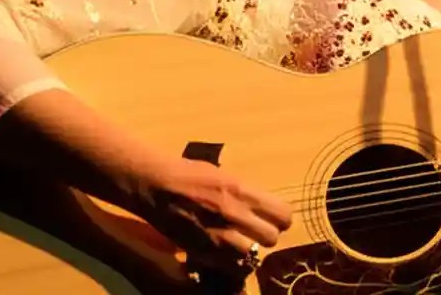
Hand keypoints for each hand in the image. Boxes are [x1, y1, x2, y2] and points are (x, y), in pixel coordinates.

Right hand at [132, 157, 292, 277]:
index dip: (280, 218)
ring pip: (254, 255)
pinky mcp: (202, 251)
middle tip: (257, 232)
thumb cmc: (191, 174)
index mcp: (242, 191)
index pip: (283, 214)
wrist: (156, 185)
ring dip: (251, 251)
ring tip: (243, 244)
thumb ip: (246, 194)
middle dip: (268, 235)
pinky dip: (233, 263)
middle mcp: (234, 214)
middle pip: (272, 237)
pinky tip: (227, 254)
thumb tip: (263, 208)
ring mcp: (218, 235)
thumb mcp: (226, 176)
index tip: (274, 218)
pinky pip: (231, 266)